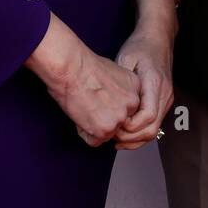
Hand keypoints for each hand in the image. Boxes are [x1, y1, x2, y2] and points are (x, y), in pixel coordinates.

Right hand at [24, 13, 141, 145]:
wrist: (71, 68)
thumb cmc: (84, 66)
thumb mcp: (112, 72)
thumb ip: (119, 89)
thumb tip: (113, 102)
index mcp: (135, 86)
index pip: (127, 107)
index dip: (109, 105)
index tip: (99, 97)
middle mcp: (132, 103)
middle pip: (120, 122)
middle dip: (104, 118)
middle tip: (90, 104)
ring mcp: (120, 117)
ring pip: (108, 133)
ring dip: (94, 126)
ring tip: (84, 106)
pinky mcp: (106, 130)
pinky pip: (94, 141)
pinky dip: (84, 132)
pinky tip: (80, 114)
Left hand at [111, 2, 175, 150]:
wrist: (157, 38)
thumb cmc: (140, 46)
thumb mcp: (125, 60)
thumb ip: (120, 84)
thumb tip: (107, 107)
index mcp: (155, 83)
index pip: (147, 116)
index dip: (130, 127)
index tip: (114, 127)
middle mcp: (165, 94)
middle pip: (152, 129)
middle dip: (131, 139)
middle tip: (112, 138)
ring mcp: (167, 99)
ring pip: (154, 130)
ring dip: (135, 139)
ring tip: (116, 139)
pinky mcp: (164, 101)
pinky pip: (154, 124)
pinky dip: (140, 132)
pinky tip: (125, 133)